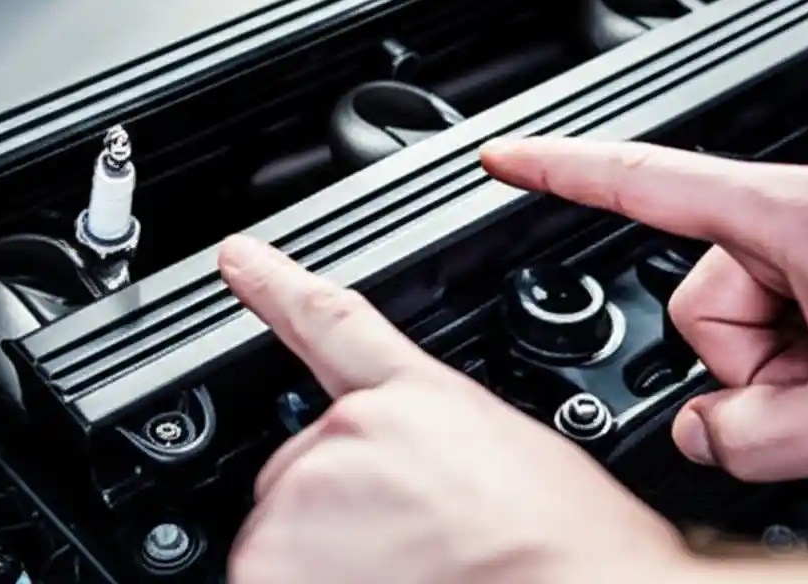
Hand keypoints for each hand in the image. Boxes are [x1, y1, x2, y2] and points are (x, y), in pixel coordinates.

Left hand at [218, 235, 684, 583]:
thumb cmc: (571, 549)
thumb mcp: (519, 462)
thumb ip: (439, 448)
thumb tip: (417, 480)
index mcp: (417, 396)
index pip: (330, 321)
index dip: (275, 284)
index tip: (236, 256)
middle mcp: (350, 429)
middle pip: (304, 470)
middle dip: (338, 512)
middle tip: (408, 548)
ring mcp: (307, 490)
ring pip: (281, 533)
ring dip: (322, 562)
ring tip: (407, 576)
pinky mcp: (275, 559)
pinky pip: (266, 577)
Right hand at [481, 138, 807, 481]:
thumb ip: (749, 440)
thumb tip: (702, 436)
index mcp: (797, 215)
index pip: (639, 182)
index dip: (557, 171)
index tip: (503, 158)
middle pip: (706, 295)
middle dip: (748, 362)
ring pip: (753, 307)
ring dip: (791, 364)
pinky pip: (801, 299)